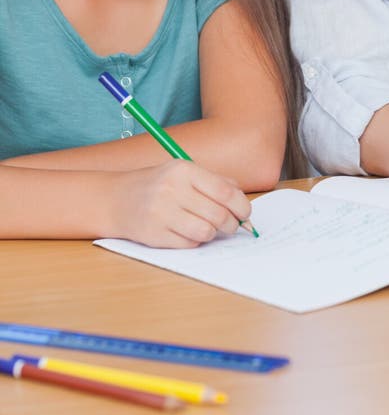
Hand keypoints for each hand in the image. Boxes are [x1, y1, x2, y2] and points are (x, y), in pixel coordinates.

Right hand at [109, 161, 251, 247]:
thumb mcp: (185, 173)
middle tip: (230, 225)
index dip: (242, 206)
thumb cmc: (159, 185)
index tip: (245, 214)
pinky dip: (194, 241)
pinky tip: (187, 232)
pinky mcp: (154, 234)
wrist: (116, 199)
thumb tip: (244, 206)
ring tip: (207, 227)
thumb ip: (217, 183)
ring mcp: (162, 213)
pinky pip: (189, 244)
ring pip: (206, 232)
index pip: (225, 192)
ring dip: (212, 233)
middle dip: (230, 224)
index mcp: (184, 170)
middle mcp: (172, 189)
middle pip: (218, 215)